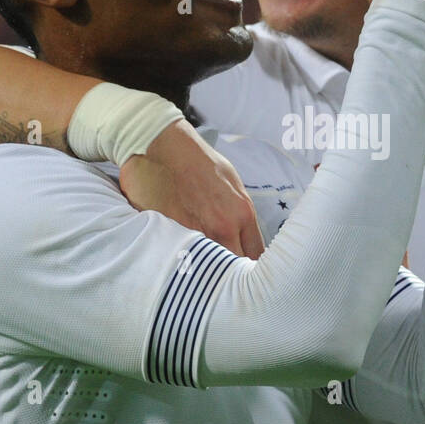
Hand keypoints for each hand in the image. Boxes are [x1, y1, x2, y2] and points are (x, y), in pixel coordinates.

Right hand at [118, 120, 265, 258]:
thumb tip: (243, 235)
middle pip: (235, 266)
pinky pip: (183, 254)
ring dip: (208, 268)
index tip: (248, 271)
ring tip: (206, 270)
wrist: (168, 149)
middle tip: (228, 275)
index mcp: (242, 214)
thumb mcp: (235, 185)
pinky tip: (183, 255)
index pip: (256, 255)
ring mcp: (196, 232)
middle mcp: (222, 227)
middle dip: (233, 271)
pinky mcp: (173, 233)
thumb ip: (241, 215)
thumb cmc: (201, 162)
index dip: (252, 266)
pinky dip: (185, 257)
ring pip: (209, 265)